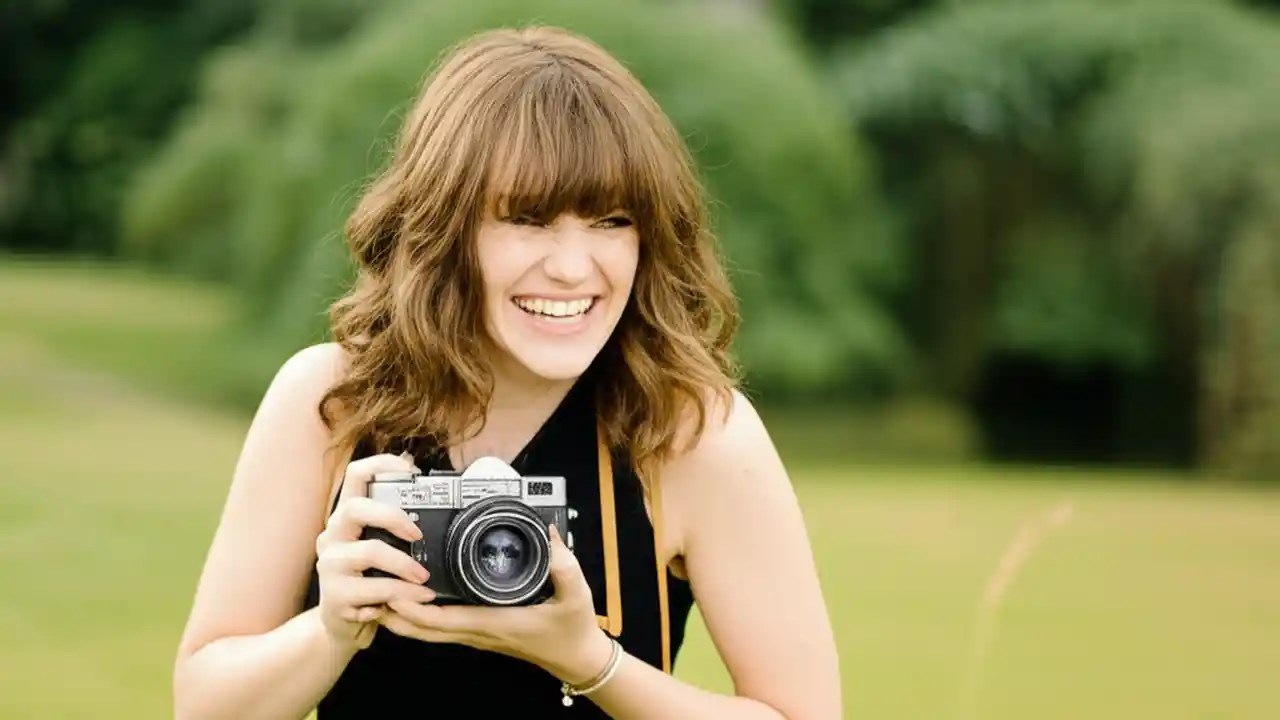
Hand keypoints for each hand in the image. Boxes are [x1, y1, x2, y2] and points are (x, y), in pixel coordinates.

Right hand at [314, 452, 436, 652]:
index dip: (382, 464)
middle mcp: (332, 536)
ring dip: (405, 564)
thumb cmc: (368, 580)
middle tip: (419, 534)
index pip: (356, 475)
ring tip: (425, 579)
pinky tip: (414, 599)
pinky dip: (403, 595)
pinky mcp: (335, 596)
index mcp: (346, 518)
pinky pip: (377, 590)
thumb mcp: (379, 546)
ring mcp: (329, 566)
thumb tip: (416, 472)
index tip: (412, 471)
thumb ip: (393, 518)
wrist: (344, 627)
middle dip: (394, 516)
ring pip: (371, 551)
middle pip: (356, 508)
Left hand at [378, 525, 615, 683]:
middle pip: (427, 630)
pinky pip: (443, 629)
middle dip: (396, 614)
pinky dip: (422, 620)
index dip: (416, 610)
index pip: (446, 620)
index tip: (394, 593)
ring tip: (381, 596)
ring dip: (404, 619)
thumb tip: (550, 534)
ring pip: (431, 632)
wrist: (578, 658)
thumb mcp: (575, 594)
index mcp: (495, 622)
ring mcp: (479, 635)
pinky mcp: (481, 632)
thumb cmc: (573, 629)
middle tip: (373, 592)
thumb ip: (563, 564)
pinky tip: (412, 605)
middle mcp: (480, 631)